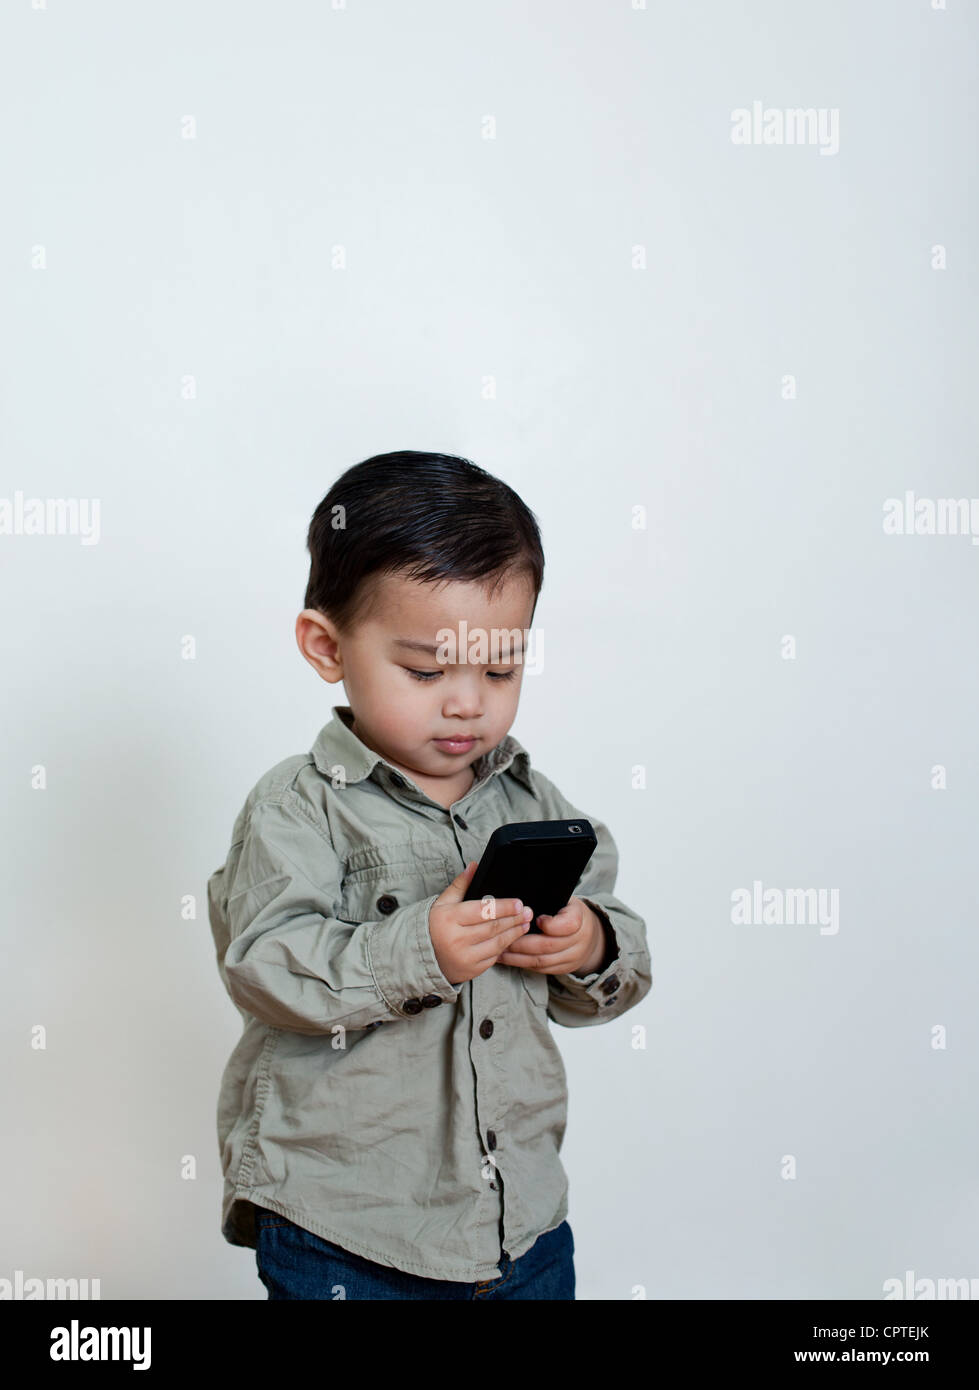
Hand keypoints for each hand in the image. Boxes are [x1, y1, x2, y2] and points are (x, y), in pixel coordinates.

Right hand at [429, 862, 534, 985]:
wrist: (421, 958)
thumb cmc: (433, 927)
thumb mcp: (442, 903)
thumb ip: (460, 885)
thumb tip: (474, 866)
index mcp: (449, 919)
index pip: (482, 911)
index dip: (503, 907)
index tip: (518, 903)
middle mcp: (456, 939)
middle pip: (493, 927)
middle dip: (514, 919)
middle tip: (528, 912)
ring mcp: (464, 957)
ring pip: (497, 943)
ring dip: (514, 933)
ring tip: (525, 924)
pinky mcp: (471, 970)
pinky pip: (493, 957)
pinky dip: (504, 947)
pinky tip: (512, 938)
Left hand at [495, 896, 604, 976]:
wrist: (590, 934)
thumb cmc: (568, 912)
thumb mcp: (564, 900)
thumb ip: (547, 900)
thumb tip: (519, 903)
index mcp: (580, 918)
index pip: (567, 924)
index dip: (549, 924)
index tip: (532, 919)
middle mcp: (580, 940)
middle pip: (548, 945)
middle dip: (521, 944)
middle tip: (501, 939)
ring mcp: (573, 957)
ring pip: (542, 961)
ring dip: (518, 958)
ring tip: (500, 951)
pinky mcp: (565, 969)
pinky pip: (542, 969)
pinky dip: (524, 964)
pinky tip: (510, 959)